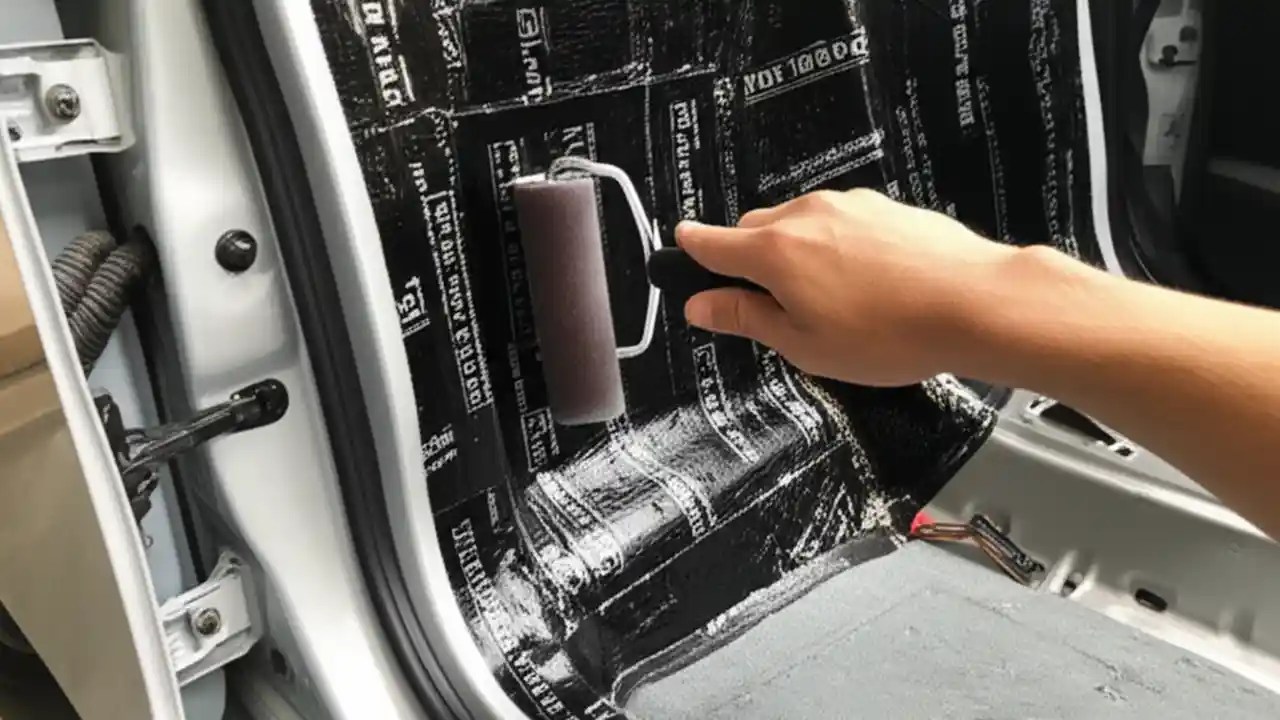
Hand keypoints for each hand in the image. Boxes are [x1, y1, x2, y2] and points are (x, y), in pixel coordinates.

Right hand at [676, 189, 1017, 386]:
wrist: (975, 302)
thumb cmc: (888, 334)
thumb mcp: (804, 345)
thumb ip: (746, 319)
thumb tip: (699, 306)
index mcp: (774, 252)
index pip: (711, 242)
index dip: (690, 251)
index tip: (682, 253)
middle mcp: (805, 215)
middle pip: (753, 229)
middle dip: (750, 260)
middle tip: (772, 306)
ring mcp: (849, 204)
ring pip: (799, 223)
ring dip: (797, 253)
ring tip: (832, 302)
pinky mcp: (886, 205)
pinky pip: (841, 222)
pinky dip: (838, 246)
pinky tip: (868, 284)